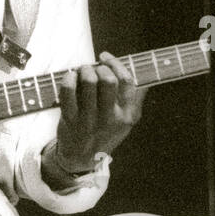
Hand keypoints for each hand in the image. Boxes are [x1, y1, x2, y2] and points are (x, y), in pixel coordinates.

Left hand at [51, 52, 145, 170]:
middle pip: (108, 80)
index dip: (116, 63)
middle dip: (99, 67)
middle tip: (92, 68)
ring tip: (81, 71)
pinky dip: (68, 78)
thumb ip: (136, 100)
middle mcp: (110, 118)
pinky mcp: (71, 120)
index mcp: (127, 115)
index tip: (105, 57)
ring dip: (84, 70)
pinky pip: (68, 91)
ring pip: (89, 82)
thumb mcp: (127, 122)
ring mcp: (90, 120)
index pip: (127, 81)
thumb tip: (146, 77)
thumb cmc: (105, 134)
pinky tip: (70, 77)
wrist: (82, 158)